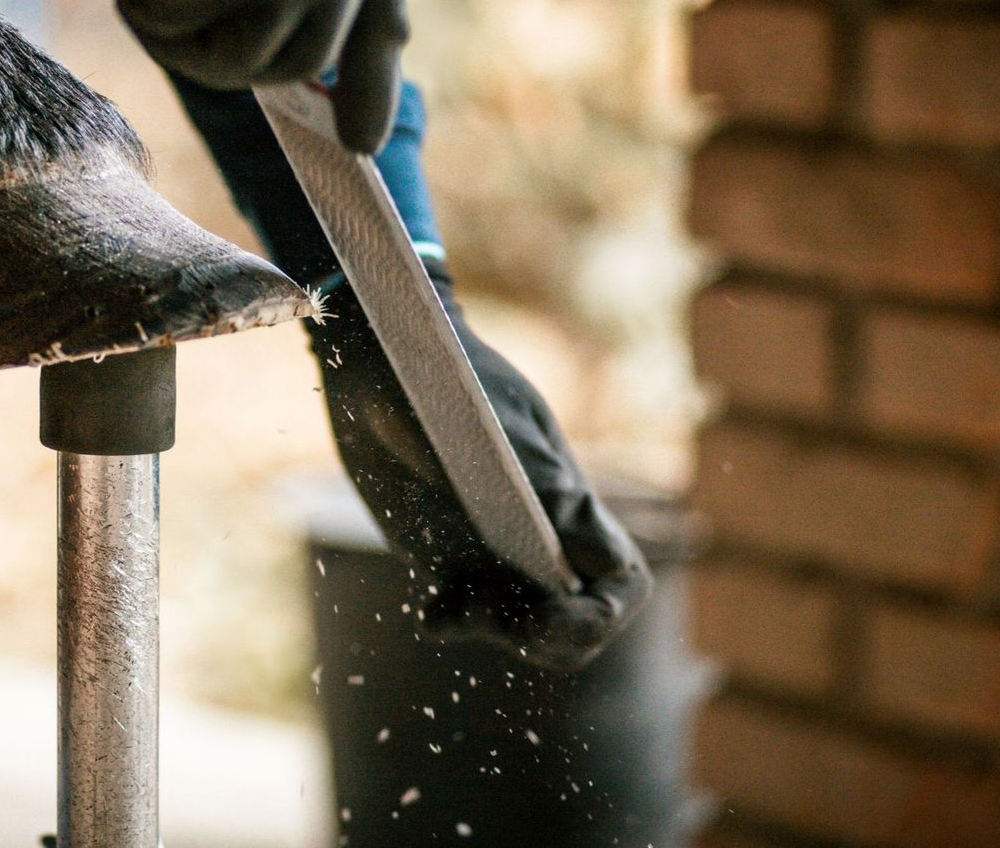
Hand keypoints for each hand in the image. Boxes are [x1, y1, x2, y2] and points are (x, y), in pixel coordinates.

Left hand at [311, 259, 651, 670]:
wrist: (382, 360)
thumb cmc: (447, 382)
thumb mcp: (497, 433)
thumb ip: (542, 490)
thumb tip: (594, 552)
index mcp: (568, 504)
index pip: (617, 584)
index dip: (600, 617)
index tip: (552, 616)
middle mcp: (538, 533)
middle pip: (574, 621)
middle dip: (544, 638)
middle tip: (485, 616)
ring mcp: (493, 546)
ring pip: (520, 623)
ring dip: (494, 634)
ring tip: (447, 609)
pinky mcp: (445, 551)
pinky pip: (462, 610)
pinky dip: (450, 623)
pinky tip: (429, 614)